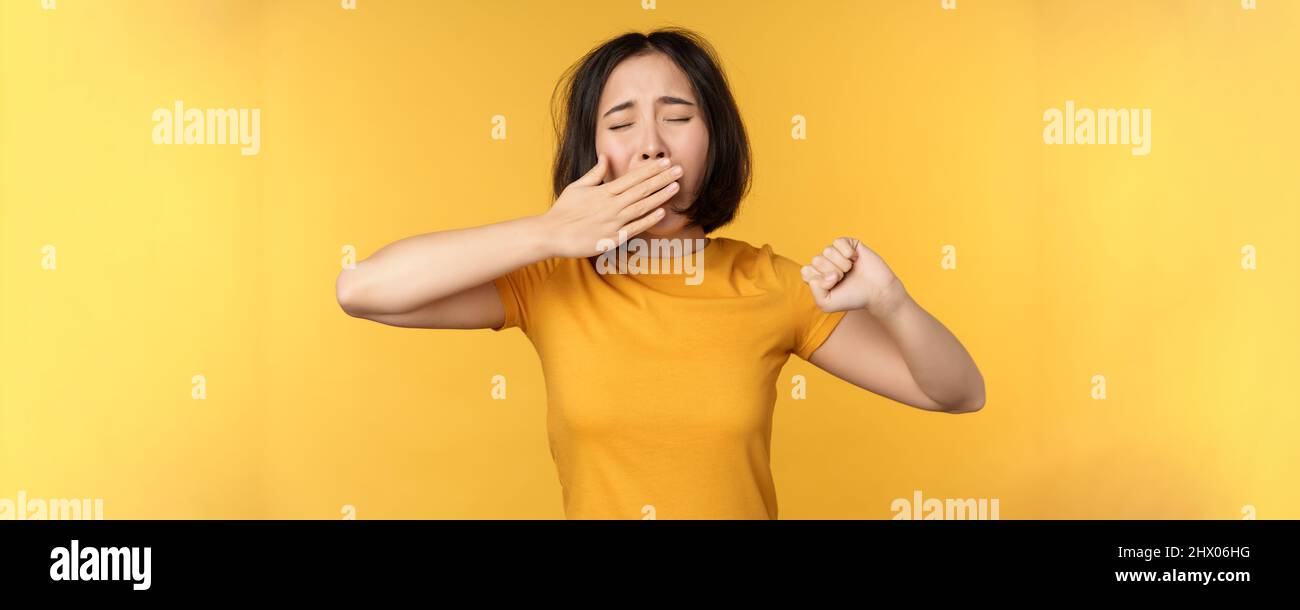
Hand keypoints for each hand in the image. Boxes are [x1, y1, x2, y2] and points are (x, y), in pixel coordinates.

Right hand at [538, 154, 681, 257]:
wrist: (552, 234)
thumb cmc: (563, 210)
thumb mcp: (578, 186)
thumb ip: (595, 173)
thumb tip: (605, 156)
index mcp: (604, 191)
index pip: (633, 177)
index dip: (651, 169)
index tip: (665, 162)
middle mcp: (611, 204)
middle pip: (642, 189)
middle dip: (662, 178)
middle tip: (680, 170)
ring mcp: (613, 221)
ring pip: (642, 206)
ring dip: (661, 196)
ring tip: (676, 187)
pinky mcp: (613, 237)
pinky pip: (635, 227)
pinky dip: (649, 219)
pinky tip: (662, 212)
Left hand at [800, 236, 907, 315]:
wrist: (877, 291)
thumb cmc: (852, 298)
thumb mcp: (827, 303)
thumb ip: (815, 291)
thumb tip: (820, 273)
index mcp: (817, 275)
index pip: (806, 271)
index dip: (819, 280)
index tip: (832, 286)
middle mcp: (825, 263)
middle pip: (816, 260)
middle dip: (831, 272)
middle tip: (844, 278)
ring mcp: (837, 253)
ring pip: (827, 250)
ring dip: (841, 264)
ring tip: (850, 270)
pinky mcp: (849, 244)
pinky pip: (838, 242)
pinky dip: (847, 252)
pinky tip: (855, 259)